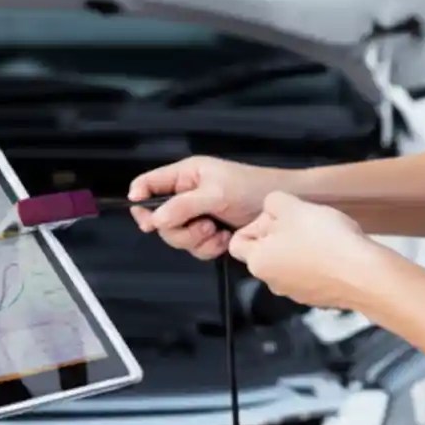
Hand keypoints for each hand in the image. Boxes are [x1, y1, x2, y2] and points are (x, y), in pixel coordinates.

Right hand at [128, 156, 294, 259]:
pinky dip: (208, 248)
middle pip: (159, 219)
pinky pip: (194, 248)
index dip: (140, 199)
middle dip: (179, 229)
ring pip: (176, 236)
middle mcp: (186, 195)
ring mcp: (196, 216)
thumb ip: (182, 205)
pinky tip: (224, 241)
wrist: (285, 209)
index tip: (144, 217)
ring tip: (217, 233)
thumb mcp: (215, 193)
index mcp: (184, 176)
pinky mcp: (209, 234)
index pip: (148, 183)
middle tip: (203, 227)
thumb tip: (154, 220)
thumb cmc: (251, 190)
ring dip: (196, 240)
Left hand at [228, 191, 383, 310]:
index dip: (254, 225)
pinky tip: (336, 250)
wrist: (366, 275)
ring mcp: (297, 293)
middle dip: (281, 233)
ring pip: (290, 262)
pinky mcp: (320, 298)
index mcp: (258, 262)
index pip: (238, 242)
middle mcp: (272, 282)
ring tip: (323, 234)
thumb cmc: (323, 239)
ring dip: (302, 246)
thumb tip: (272, 211)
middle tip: (302, 220)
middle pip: (266, 251)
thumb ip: (273, 203)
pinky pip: (313, 274)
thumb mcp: (292, 206)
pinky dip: (320, 262)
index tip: (276, 217)